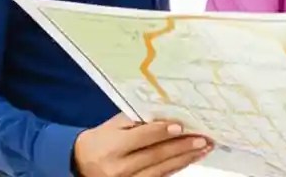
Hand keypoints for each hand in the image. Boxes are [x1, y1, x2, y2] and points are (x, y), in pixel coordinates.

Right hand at [72, 113, 213, 176]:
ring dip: (185, 159)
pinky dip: (176, 168)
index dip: (163, 132)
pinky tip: (189, 159)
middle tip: (204, 139)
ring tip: (204, 149)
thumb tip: (171, 115)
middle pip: (156, 156)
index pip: (142, 138)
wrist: (81, 163)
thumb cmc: (103, 139)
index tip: (182, 126)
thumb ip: (140, 120)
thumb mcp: (116, 125)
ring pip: (161, 170)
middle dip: (183, 147)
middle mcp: (119, 168)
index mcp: (112, 147)